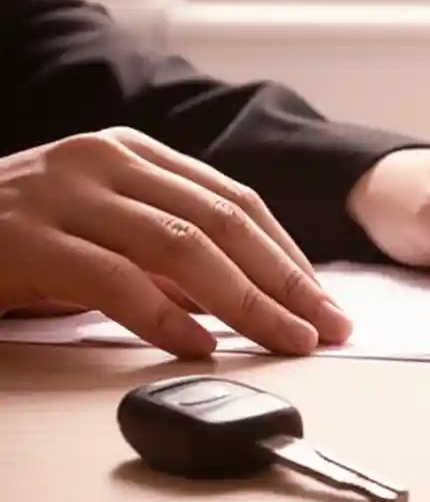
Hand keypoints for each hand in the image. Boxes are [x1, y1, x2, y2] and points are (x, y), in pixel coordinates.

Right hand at [0, 127, 352, 357]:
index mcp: (135, 155)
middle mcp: (106, 161)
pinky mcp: (29, 237)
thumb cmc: (23, 240)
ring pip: (183, 248)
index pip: (237, 204)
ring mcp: (67, 194)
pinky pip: (116, 280)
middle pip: (224, 223)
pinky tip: (199, 347)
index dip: (290, 257)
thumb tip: (259, 300)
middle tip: (326, 329)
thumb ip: (173, 253)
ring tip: (285, 342)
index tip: (327, 304)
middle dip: (286, 282)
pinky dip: (166, 318)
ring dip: (247, 303)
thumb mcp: (108, 231)